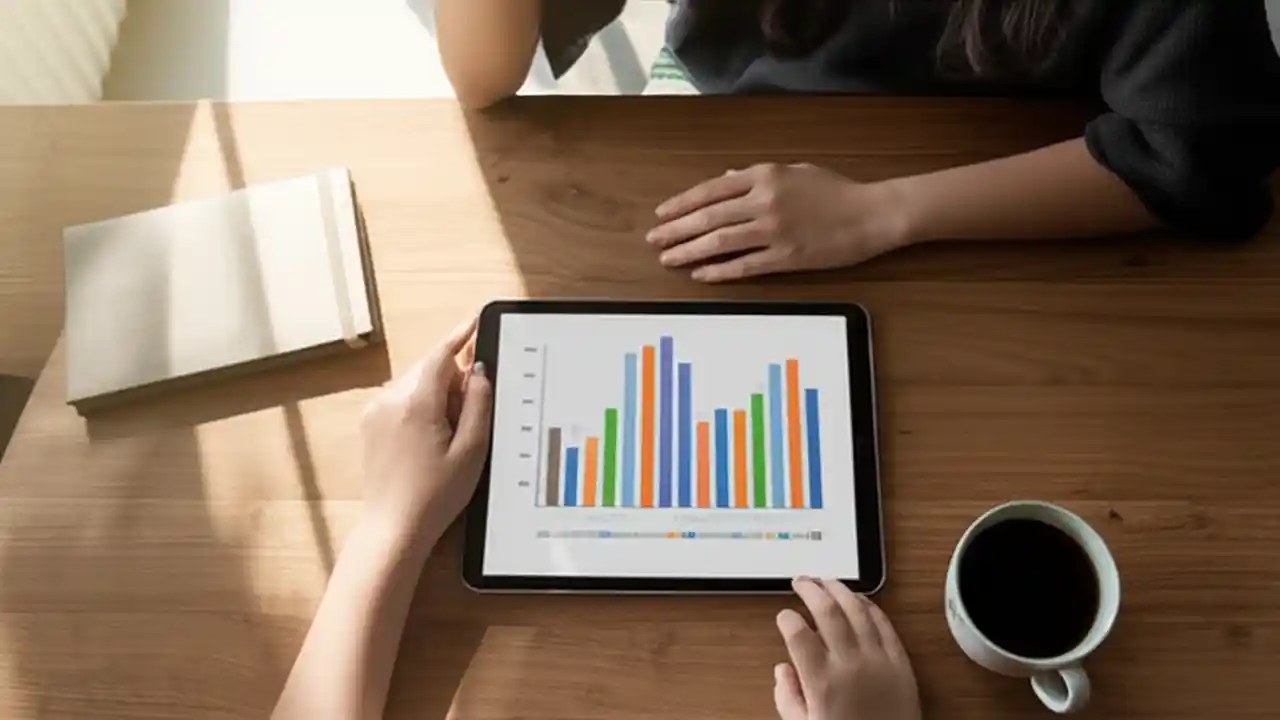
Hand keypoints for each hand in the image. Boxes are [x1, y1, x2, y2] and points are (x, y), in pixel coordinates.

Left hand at [360, 317, 492, 540]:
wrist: (393, 527)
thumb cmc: (435, 496)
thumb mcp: (472, 450)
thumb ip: (479, 404)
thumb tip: (479, 371)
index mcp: (416, 403)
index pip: (441, 355)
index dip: (460, 336)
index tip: (475, 321)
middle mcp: (390, 400)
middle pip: (430, 370)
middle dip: (454, 382)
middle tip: (470, 419)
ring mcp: (376, 412)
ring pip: (416, 384)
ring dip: (438, 397)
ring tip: (450, 438)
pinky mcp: (370, 425)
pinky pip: (402, 400)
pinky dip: (422, 407)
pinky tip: (432, 440)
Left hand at [647, 163, 912, 282]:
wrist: (871, 214)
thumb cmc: (835, 190)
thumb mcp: (794, 171)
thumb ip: (757, 177)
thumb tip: (726, 181)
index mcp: (764, 175)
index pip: (711, 190)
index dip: (682, 203)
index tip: (661, 215)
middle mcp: (764, 201)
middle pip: (709, 217)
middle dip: (676, 230)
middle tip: (653, 241)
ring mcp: (774, 231)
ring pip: (720, 242)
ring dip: (689, 252)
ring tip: (668, 259)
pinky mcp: (785, 258)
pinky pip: (744, 266)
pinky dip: (719, 271)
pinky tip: (700, 275)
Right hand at [774, 578, 921, 719]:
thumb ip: (787, 698)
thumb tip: (783, 671)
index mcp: (821, 682)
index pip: (798, 633)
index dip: (787, 618)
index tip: (783, 616)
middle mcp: (850, 665)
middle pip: (827, 611)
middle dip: (810, 590)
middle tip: (801, 581)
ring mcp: (878, 661)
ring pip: (857, 610)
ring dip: (840, 590)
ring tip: (828, 582)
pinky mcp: (901, 664)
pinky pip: (885, 625)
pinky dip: (871, 607)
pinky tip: (860, 601)